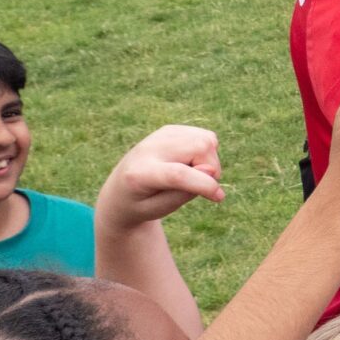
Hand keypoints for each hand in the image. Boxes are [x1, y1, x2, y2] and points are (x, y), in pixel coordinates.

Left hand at [95, 125, 225, 233]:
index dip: (204, 185)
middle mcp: (148, 149)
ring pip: (206, 139)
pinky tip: (193, 163)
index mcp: (139, 174)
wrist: (120, 190)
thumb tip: (211, 170)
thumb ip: (184, 193)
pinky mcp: (170, 130)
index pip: (178, 174)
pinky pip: (205, 136)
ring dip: (211, 160)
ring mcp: (160, 135)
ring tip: (196, 175)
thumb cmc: (142, 204)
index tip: (219, 198)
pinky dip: (207, 151)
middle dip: (212, 168)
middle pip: (199, 147)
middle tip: (203, 186)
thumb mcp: (159, 209)